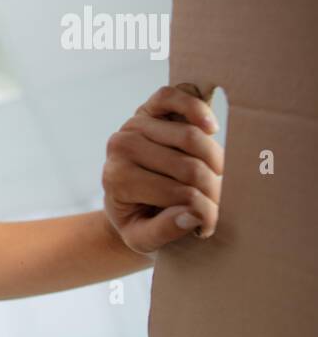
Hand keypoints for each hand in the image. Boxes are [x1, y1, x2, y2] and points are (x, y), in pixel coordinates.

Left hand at [102, 83, 223, 255]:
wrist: (126, 199)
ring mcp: (133, 124)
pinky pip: (173, 97)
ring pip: (192, 137)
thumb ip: (165, 232)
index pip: (180, 194)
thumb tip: (194, 215)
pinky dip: (197, 108)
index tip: (209, 226)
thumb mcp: (143, 239)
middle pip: (190, 166)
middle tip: (219, 202)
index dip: (206, 212)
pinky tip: (211, 128)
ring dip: (216, 160)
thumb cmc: (139, 220)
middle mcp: (120, 147)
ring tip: (217, 178)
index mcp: (117, 179)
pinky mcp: (148, 107)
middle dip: (214, 188)